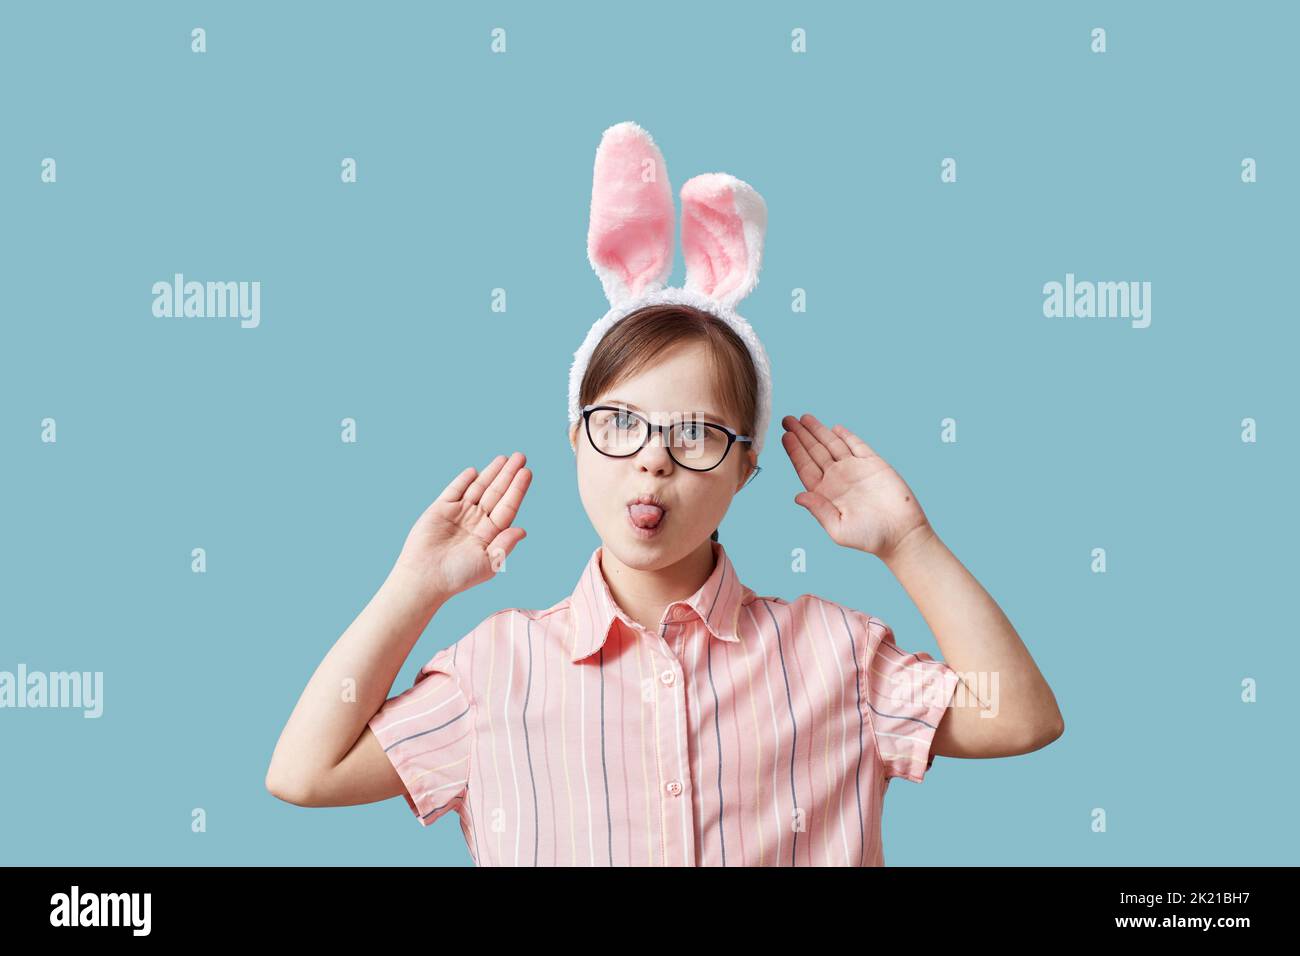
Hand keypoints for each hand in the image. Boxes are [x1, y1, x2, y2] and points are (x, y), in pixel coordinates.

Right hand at [393, 452, 531, 601]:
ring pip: (478, 488)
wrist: (426, 577)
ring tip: (504, 458)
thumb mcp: (488, 563)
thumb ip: (504, 544)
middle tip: (521, 456)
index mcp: (490, 534)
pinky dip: (463, 480)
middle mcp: (476, 521)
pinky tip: (475, 471)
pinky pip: (454, 490)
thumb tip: (523, 530)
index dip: (517, 489)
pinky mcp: (440, 509)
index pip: (508, 507)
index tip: (527, 473)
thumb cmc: (458, 576)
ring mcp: (459, 514)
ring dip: (490, 473)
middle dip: (508, 474)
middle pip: (496, 493)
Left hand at [781, 414, 930, 560]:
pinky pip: (857, 446)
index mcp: (825, 493)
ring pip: (833, 444)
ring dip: (819, 431)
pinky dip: (847, 436)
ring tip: (804, 418)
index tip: (785, 436)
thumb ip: (818, 510)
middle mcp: (837, 479)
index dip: (794, 451)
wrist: (901, 534)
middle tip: (787, 420)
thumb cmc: (869, 537)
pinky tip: (835, 427)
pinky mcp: (874, 465)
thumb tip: (797, 496)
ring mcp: (855, 470)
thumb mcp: (838, 528)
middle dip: (801, 435)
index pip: (805, 467)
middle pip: (815, 451)